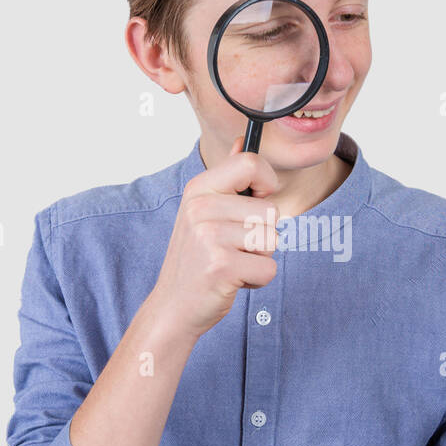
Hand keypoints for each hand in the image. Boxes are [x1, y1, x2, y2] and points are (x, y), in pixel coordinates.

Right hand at [146, 136, 280, 339]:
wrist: (173, 306)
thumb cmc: (196, 259)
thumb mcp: (204, 211)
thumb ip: (228, 177)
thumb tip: (243, 140)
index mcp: (199, 189)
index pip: (251, 163)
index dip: (267, 183)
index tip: (258, 200)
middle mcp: (201, 208)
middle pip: (271, 211)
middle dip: (262, 236)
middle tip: (232, 248)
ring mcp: (209, 237)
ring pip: (272, 240)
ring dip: (259, 258)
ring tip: (231, 263)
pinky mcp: (221, 266)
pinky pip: (268, 269)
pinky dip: (257, 280)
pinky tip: (232, 280)